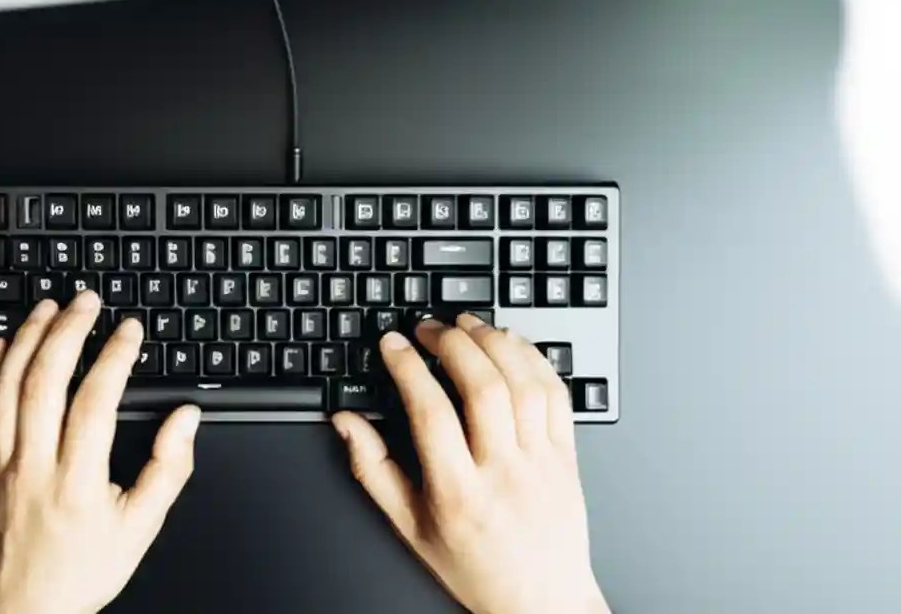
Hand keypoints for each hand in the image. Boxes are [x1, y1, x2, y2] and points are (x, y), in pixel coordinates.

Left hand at [0, 293, 200, 613]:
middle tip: (87, 302)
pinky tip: (1, 345)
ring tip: (49, 308)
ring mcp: (0, 465)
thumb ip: (168, 469)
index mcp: (77, 483)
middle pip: (43, 382)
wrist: (24, 609)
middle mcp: (33, 467)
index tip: (129, 331)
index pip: (94, 403)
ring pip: (5, 388)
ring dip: (27, 339)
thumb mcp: (142, 527)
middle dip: (68, 331)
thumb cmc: (81, 570)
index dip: (114, 358)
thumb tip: (184, 419)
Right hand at [332, 315, 607, 613]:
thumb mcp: (409, 527)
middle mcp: (503, 473)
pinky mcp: (567, 455)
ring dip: (494, 342)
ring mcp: (541, 462)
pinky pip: (556, 394)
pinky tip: (510, 345)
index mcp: (458, 494)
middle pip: (483, 388)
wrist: (541, 599)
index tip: (393, 344)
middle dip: (451, 344)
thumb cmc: (475, 566)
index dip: (408, 369)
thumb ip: (374, 470)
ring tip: (466, 326)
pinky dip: (533, 359)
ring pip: (523, 384)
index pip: (431, 414)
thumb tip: (346, 422)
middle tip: (428, 328)